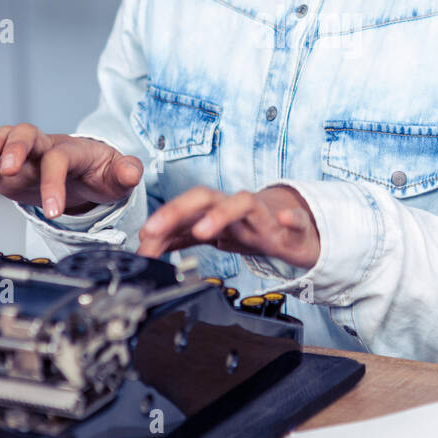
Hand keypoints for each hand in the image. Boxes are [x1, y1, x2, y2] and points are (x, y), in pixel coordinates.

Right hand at [0, 124, 143, 218]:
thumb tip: (133, 172)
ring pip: (4, 140)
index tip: (52, 211)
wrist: (86, 172)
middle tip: (9, 170)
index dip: (54, 182)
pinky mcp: (7, 167)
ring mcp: (24, 155)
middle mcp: (45, 146)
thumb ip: (126, 173)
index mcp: (72, 149)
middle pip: (27, 135)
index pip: (59, 160)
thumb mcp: (118, 175)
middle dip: (16, 149)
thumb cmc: (99, 171)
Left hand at [137, 183, 319, 267]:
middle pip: (204, 197)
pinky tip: (286, 219)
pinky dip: (292, 218)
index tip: (142, 239)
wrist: (290, 231)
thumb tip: (148, 241)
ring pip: (243, 202)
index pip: (183, 208)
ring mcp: (262, 214)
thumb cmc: (249, 229)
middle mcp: (235, 207)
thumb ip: (181, 237)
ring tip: (203, 230)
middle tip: (154, 231)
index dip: (161, 221)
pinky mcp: (291, 225)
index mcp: (215, 210)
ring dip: (221, 213)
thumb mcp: (211, 235)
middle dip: (176, 210)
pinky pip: (295, 219)